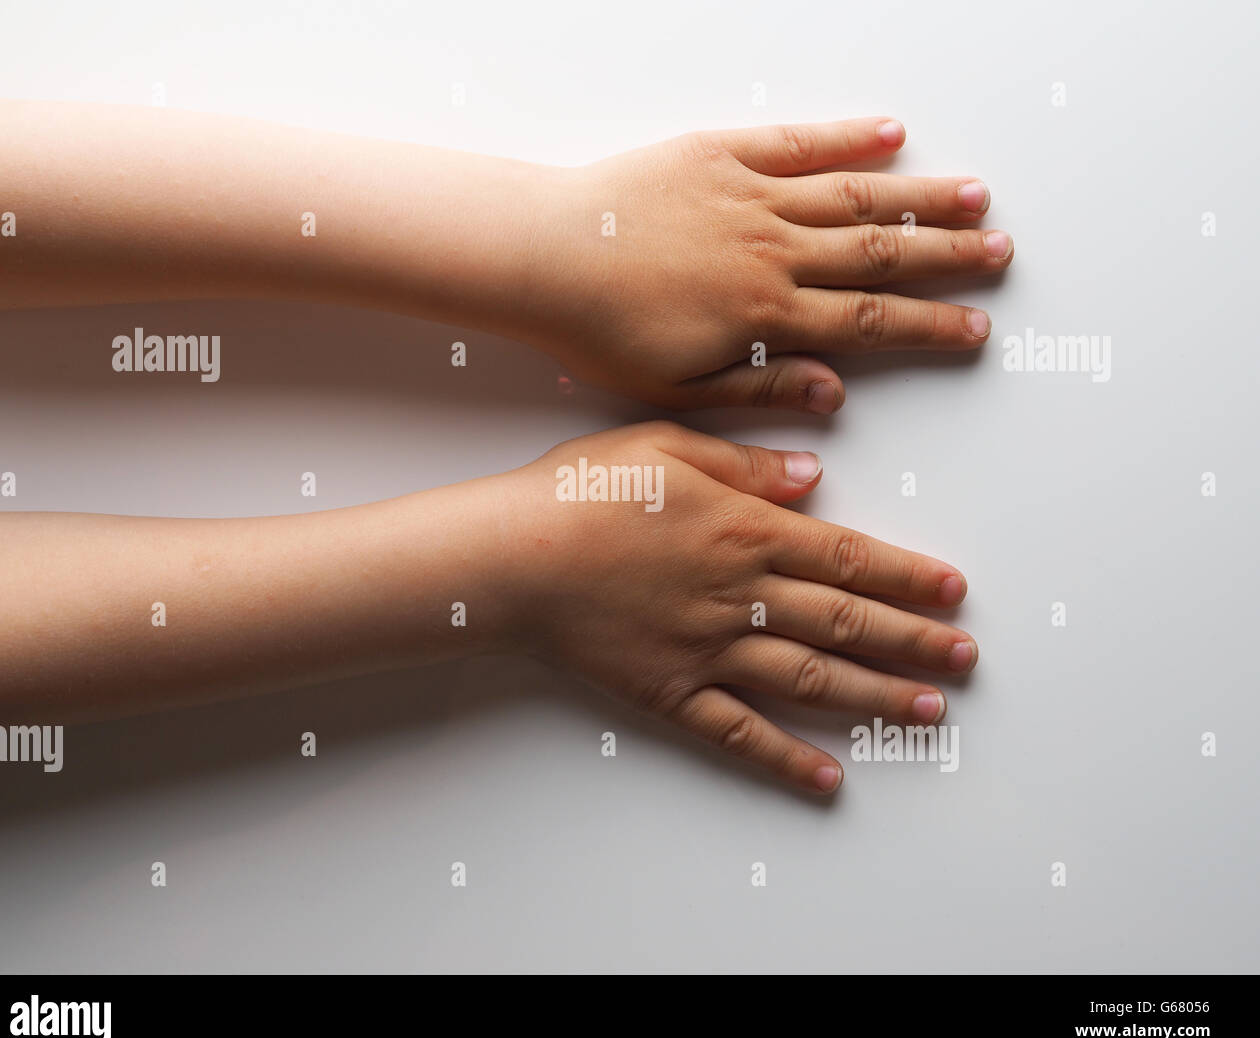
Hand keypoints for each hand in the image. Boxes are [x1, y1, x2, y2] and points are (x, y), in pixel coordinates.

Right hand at [498, 421, 977, 791]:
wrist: (513, 557)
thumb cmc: (582, 492)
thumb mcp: (667, 445)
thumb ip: (745, 464)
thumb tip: (810, 477)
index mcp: (745, 531)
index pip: (849, 558)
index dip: (908, 578)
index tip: (953, 591)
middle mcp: (741, 595)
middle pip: (846, 623)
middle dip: (914, 642)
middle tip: (965, 659)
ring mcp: (710, 649)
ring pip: (811, 680)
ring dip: (876, 698)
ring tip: (928, 713)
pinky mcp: (672, 691)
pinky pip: (740, 732)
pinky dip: (786, 758)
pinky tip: (828, 777)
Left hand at [533, 117, 1011, 411]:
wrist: (546, 260)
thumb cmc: (602, 332)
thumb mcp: (681, 387)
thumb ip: (763, 388)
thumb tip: (835, 393)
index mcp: (764, 314)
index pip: (868, 321)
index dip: (929, 325)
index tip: (974, 326)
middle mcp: (772, 251)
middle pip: (880, 253)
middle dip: (947, 256)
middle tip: (1000, 253)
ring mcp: (750, 197)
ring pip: (854, 196)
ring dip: (918, 197)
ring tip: (973, 196)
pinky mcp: (720, 154)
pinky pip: (797, 142)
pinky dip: (848, 138)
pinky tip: (892, 135)